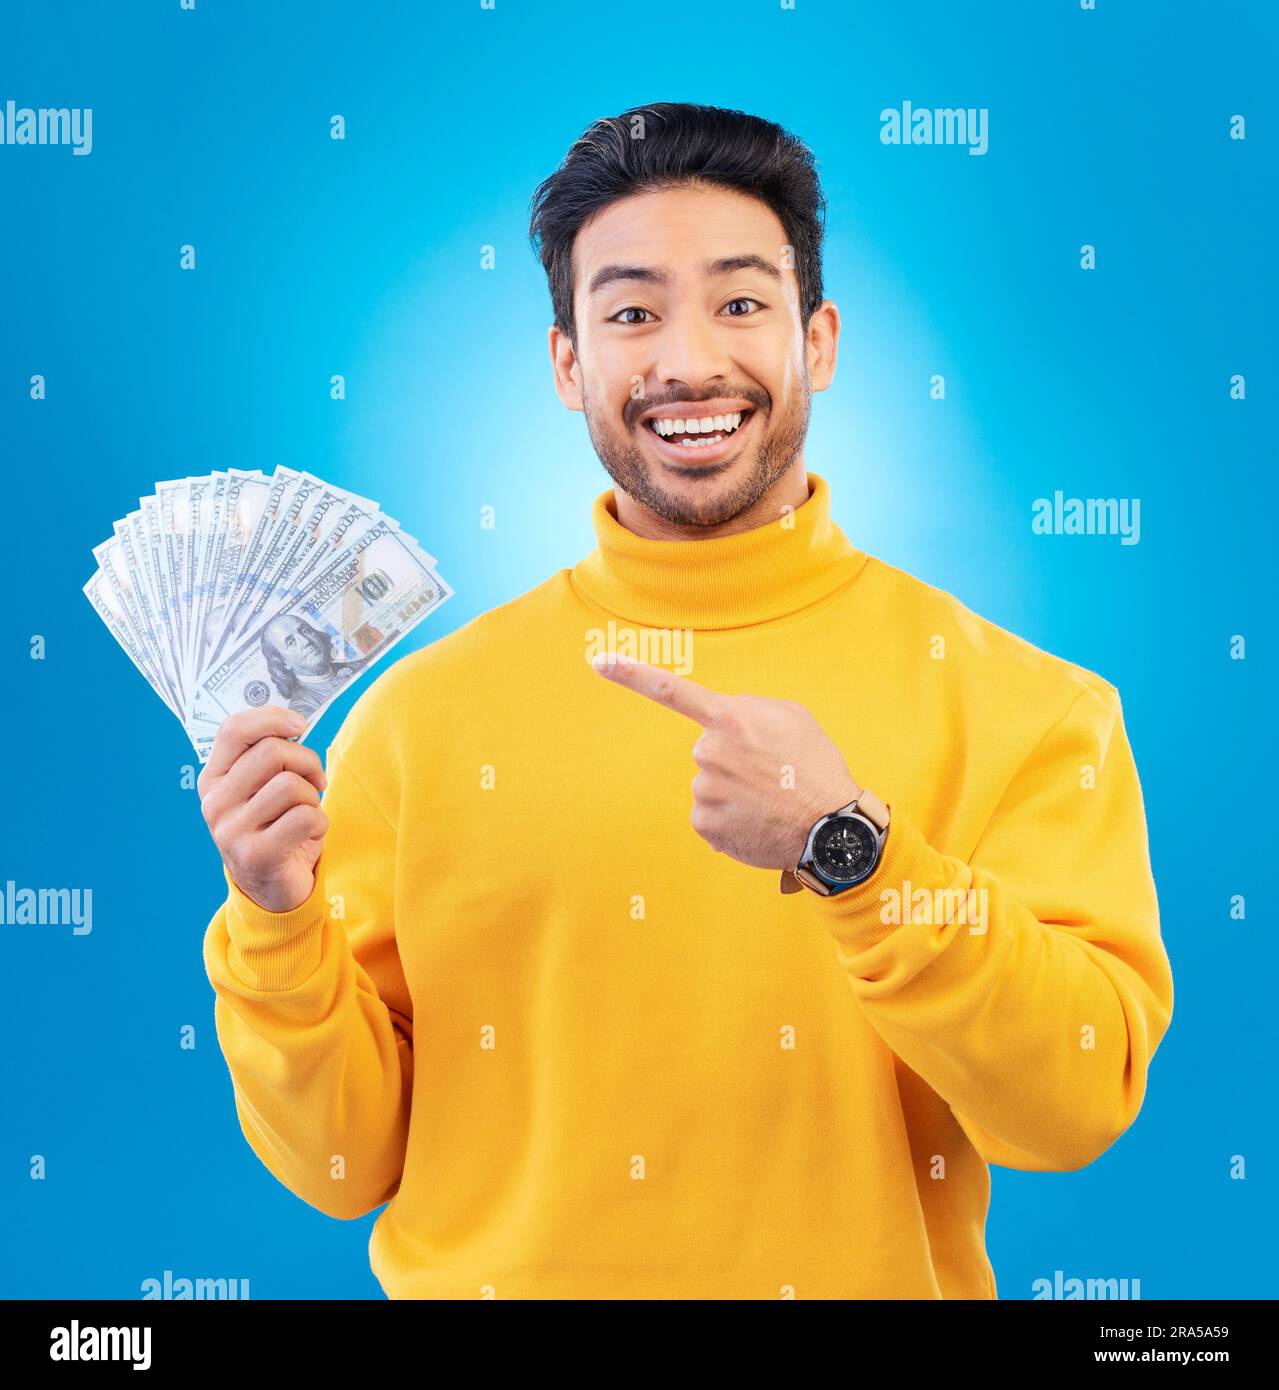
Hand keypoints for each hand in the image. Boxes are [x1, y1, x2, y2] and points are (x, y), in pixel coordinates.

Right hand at [197, 706, 328, 913]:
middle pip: (272, 752)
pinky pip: (305, 817)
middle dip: (307, 761)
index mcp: (213, 779)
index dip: (272, 718)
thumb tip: (294, 722)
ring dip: (313, 797)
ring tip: (307, 812)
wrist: (271, 889)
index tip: (299, 725)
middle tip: (315, 781)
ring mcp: (232, 831)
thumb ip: (269, 757)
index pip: (233, 729)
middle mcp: (215, 803)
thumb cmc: (275, 827)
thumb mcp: (262, 790)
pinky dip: (320, 822)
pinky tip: (309, 834)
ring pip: (291, 785)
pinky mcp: (257, 855)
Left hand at [591, 654, 859, 870]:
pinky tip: (758, 820)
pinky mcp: (705, 825)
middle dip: (732, 758)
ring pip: (709, 784)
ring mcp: (703, 791)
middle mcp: (708, 753)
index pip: (671, 690)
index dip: (631, 674)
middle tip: (771, 773)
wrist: (830, 829)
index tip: (599, 660)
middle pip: (708, 750)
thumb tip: (728, 717)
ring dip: (734, 790)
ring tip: (770, 799)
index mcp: (730, 719)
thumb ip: (751, 708)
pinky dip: (731, 818)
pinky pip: (711, 814)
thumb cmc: (815, 768)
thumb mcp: (793, 718)